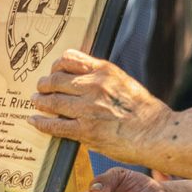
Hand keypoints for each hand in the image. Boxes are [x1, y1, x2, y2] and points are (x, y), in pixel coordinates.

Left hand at [29, 52, 171, 163]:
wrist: (156, 133)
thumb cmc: (144, 111)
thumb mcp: (124, 83)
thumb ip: (102, 79)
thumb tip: (82, 82)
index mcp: (105, 70)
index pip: (70, 58)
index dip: (56, 65)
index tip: (53, 71)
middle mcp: (94, 85)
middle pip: (56, 79)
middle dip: (45, 84)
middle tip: (40, 88)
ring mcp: (88, 108)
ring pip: (52, 101)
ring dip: (40, 101)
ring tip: (36, 102)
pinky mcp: (86, 130)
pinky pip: (55, 125)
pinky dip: (42, 122)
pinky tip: (35, 121)